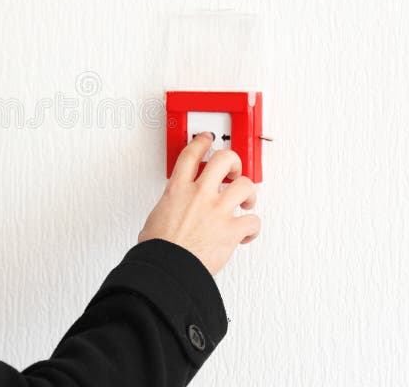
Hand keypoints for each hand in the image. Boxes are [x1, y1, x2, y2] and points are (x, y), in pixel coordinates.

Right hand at [138, 132, 260, 276]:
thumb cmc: (158, 249)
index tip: (206, 139)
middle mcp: (200, 195)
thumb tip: (170, 214)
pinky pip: (253, 221)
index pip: (191, 154)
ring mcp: (218, 211)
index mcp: (177, 190)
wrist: (167, 268)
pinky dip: (252, 228)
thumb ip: (169, 208)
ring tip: (246, 201)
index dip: (201, 142)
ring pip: (246, 185)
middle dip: (233, 161)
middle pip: (225, 159)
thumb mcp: (155, 217)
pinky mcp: (231, 230)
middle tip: (233, 171)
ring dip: (248, 193)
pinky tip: (245, 233)